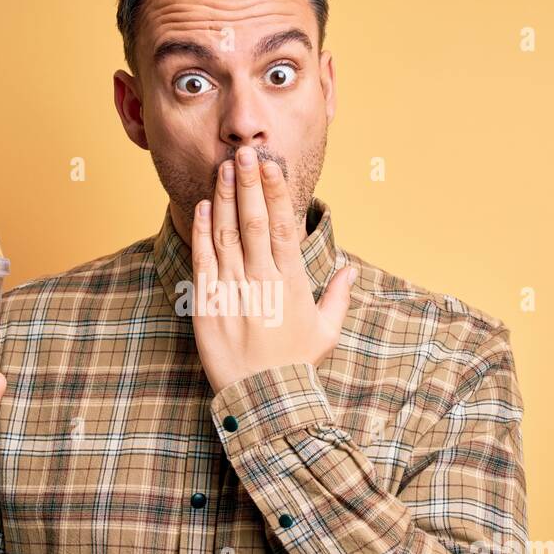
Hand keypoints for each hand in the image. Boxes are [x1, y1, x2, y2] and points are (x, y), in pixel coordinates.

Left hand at [190, 145, 356, 395]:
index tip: (271, 165)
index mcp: (292, 284)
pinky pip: (204, 261)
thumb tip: (351, 270)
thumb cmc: (296, 366)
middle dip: (248, 184)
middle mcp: (262, 282)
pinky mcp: (208, 306)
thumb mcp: (326, 332)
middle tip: (243, 152)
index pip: (284, 227)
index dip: (276, 192)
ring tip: (223, 168)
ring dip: (224, 199)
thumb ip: (337, 297)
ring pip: (227, 235)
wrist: (263, 401)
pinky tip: (202, 208)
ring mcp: (233, 293)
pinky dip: (202, 232)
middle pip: (255, 222)